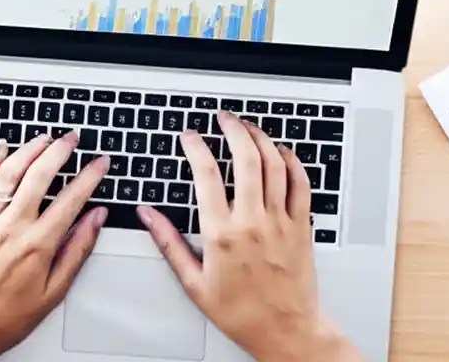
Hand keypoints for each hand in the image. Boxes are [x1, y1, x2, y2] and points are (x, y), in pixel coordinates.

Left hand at [0, 133, 109, 361]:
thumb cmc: (6, 317)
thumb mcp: (54, 291)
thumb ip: (77, 250)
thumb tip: (96, 219)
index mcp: (37, 245)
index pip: (71, 199)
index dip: (90, 176)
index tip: (100, 163)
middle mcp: (10, 228)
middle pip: (39, 175)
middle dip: (60, 150)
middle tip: (72, 139)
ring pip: (8, 173)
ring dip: (28, 149)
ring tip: (43, 138)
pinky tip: (1, 150)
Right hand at [138, 111, 360, 361]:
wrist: (284, 329)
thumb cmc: (240, 311)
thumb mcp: (193, 282)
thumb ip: (168, 243)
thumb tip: (147, 215)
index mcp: (221, 234)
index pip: (206, 175)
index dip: (196, 147)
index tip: (190, 136)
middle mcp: (252, 222)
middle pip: (246, 158)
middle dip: (233, 129)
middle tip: (224, 118)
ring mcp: (280, 222)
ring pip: (274, 164)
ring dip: (261, 138)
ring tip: (249, 127)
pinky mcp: (302, 226)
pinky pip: (301, 183)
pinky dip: (291, 161)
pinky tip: (281, 152)